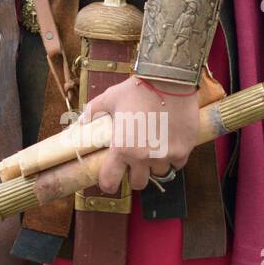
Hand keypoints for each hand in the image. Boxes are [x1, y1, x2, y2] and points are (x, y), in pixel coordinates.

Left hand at [82, 76, 200, 193]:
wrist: (169, 80)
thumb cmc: (137, 89)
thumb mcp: (109, 98)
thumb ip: (92, 112)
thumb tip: (80, 122)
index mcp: (122, 147)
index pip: (110, 181)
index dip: (108, 184)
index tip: (110, 181)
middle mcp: (143, 157)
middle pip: (138, 183)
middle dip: (135, 175)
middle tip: (136, 162)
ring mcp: (165, 155)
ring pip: (159, 173)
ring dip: (155, 165)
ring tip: (154, 148)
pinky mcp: (184, 150)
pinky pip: (177, 164)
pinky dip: (173, 158)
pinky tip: (169, 143)